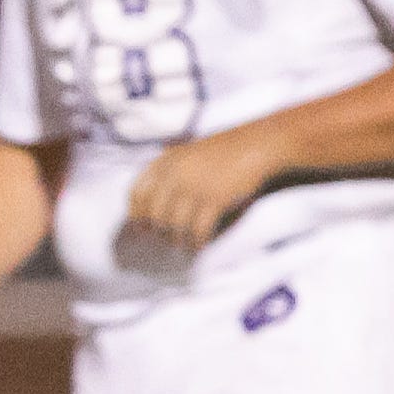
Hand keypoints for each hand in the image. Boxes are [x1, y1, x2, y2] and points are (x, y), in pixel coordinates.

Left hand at [122, 121, 291, 251]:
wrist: (256, 146)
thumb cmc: (222, 154)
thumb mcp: (186, 155)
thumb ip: (166, 173)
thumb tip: (149, 209)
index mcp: (164, 162)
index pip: (136, 194)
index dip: (136, 215)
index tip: (142, 228)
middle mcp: (174, 174)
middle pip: (154, 215)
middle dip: (159, 232)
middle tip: (167, 241)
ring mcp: (193, 187)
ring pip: (173, 226)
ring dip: (178, 240)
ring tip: (184, 246)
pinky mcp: (214, 199)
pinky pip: (197, 230)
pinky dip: (196, 242)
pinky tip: (199, 246)